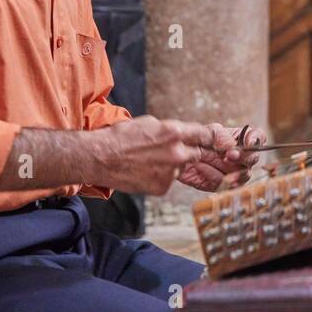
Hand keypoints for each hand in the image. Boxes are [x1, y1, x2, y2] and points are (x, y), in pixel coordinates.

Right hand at [96, 116, 214, 195]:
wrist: (100, 158)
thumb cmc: (121, 137)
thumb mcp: (150, 123)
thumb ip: (171, 129)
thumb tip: (184, 133)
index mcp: (174, 133)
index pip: (203, 134)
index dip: (207, 137)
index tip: (211, 140)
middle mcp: (177, 153)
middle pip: (196, 154)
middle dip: (188, 152)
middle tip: (172, 152)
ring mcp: (171, 173)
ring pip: (181, 168)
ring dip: (172, 166)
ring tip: (150, 161)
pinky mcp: (163, 187)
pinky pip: (169, 181)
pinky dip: (161, 177)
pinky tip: (145, 171)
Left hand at [178, 123, 265, 192]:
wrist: (178, 155)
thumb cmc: (195, 141)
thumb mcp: (207, 132)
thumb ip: (221, 136)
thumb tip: (232, 145)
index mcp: (240, 140)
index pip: (258, 138)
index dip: (256, 140)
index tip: (248, 142)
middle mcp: (241, 157)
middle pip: (253, 158)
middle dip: (242, 156)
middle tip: (229, 155)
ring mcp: (234, 172)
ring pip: (242, 174)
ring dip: (226, 168)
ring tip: (208, 159)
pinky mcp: (223, 185)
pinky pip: (225, 184)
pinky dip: (213, 175)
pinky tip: (201, 167)